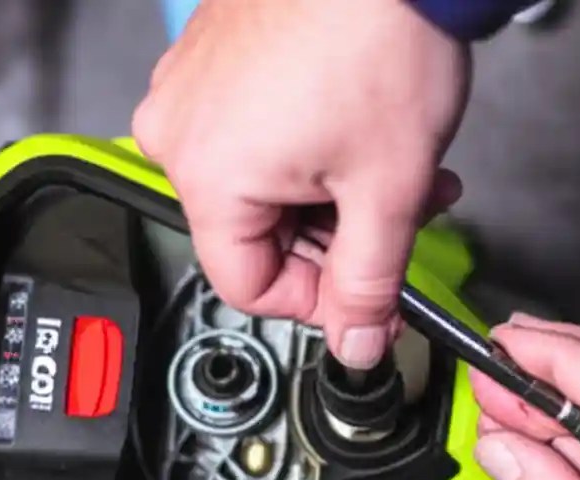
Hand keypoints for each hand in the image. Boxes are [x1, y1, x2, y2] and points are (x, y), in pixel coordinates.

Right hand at [133, 0, 469, 368]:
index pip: (248, 287)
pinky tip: (362, 125)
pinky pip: (255, 131)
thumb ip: (369, 284)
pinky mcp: (212, 54)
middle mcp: (179, 132)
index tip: (365, 293)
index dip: (317, 303)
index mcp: (208, 176)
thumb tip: (355, 341)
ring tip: (395, 163)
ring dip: (334, 190)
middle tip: (400, 217)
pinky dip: (312, 144)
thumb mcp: (387, 191)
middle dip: (339, 236)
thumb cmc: (380, 38)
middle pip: (256, 235)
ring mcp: (190, 86)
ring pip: (263, 184)